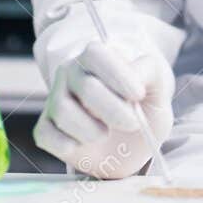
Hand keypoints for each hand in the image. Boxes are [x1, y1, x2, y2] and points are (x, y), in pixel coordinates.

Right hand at [33, 40, 173, 178]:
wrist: (130, 148)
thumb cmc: (142, 112)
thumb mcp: (158, 92)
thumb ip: (151, 74)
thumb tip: (135, 74)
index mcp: (96, 58)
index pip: (96, 54)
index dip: (117, 75)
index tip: (138, 95)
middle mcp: (71, 74)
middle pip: (85, 86)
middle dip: (113, 110)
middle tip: (132, 123)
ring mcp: (55, 100)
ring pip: (64, 112)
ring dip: (91, 131)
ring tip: (105, 134)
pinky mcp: (45, 128)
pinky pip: (46, 135)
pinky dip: (68, 145)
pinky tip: (83, 146)